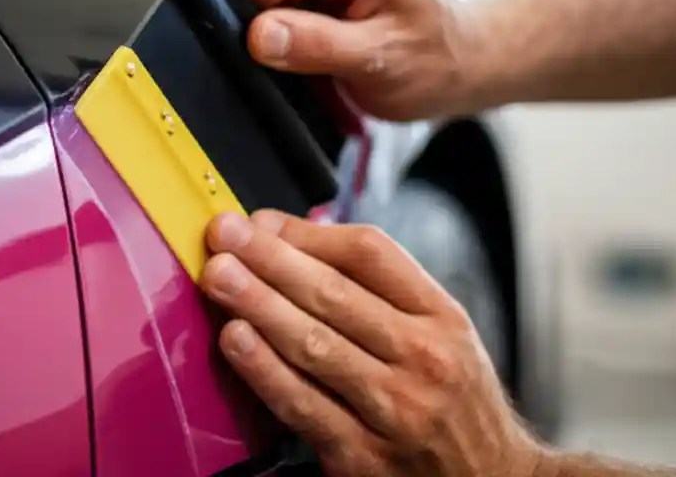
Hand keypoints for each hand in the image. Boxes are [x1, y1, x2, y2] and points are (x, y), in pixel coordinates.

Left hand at [202, 210, 544, 476]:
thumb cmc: (456, 402)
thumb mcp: (443, 333)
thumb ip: (381, 290)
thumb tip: (295, 241)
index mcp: (441, 317)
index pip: (370, 255)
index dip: (308, 234)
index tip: (261, 223)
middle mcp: (423, 358)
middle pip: (334, 294)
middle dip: (270, 259)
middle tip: (224, 235)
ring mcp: (394, 410)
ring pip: (314, 345)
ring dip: (258, 305)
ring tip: (220, 277)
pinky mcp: (363, 457)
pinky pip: (304, 405)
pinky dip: (265, 370)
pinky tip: (235, 340)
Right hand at [233, 0, 483, 120]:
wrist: (463, 60)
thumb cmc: (436, 59)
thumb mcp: (380, 62)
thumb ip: (317, 46)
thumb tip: (258, 35)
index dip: (241, 3)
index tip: (233, 44)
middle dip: (255, 16)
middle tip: (276, 62)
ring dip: (269, 21)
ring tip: (302, 55)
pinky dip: (281, 21)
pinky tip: (304, 43)